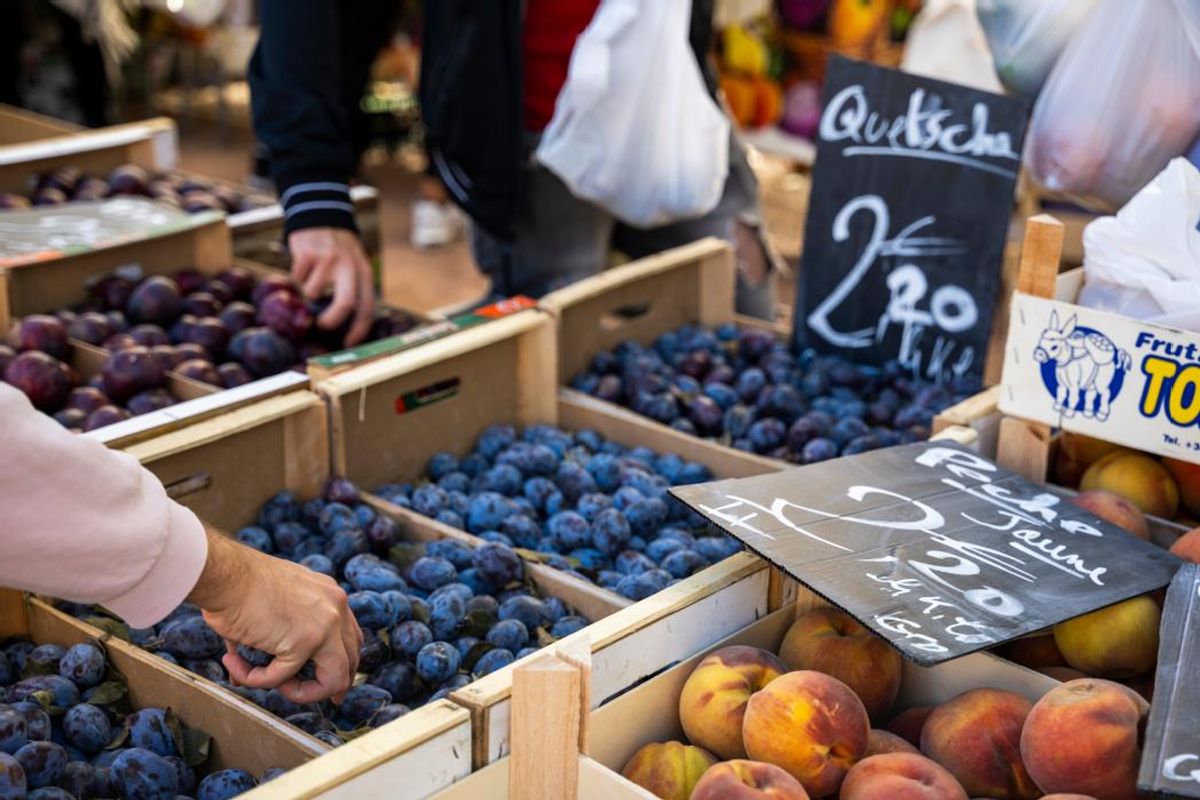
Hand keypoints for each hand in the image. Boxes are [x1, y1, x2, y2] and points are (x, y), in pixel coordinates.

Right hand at [187, 527, 361, 702]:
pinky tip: (234, 663)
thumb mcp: (273, 605)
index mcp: (330, 596)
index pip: (351, 636)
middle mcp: (335, 608)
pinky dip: (255, 679)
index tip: (334, 685)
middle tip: (327, 702)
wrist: (225, 572)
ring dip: (301, 692)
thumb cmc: (237, 584)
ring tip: (262, 680)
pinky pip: (281, 679)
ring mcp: (325, 625)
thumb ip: (275, 637)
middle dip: (336, 686)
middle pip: (352, 659)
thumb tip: (249, 673)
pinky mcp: (303, 642)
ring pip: (334, 680)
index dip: (344, 664)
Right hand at [288, 227, 375, 345]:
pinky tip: (303, 267)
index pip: (367, 307)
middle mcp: (349, 266)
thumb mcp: (354, 265)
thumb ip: (353, 289)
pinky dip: (296, 279)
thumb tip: (343, 326)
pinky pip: (297, 279)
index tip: (348, 344)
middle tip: (322, 325)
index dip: (359, 330)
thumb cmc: (338, 250)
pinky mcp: (307, 253)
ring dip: (307, 293)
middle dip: (332, 321)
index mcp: (364, 272)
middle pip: (346, 303)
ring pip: (313, 293)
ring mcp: (328, 259)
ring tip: (311, 280)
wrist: (321, 215)